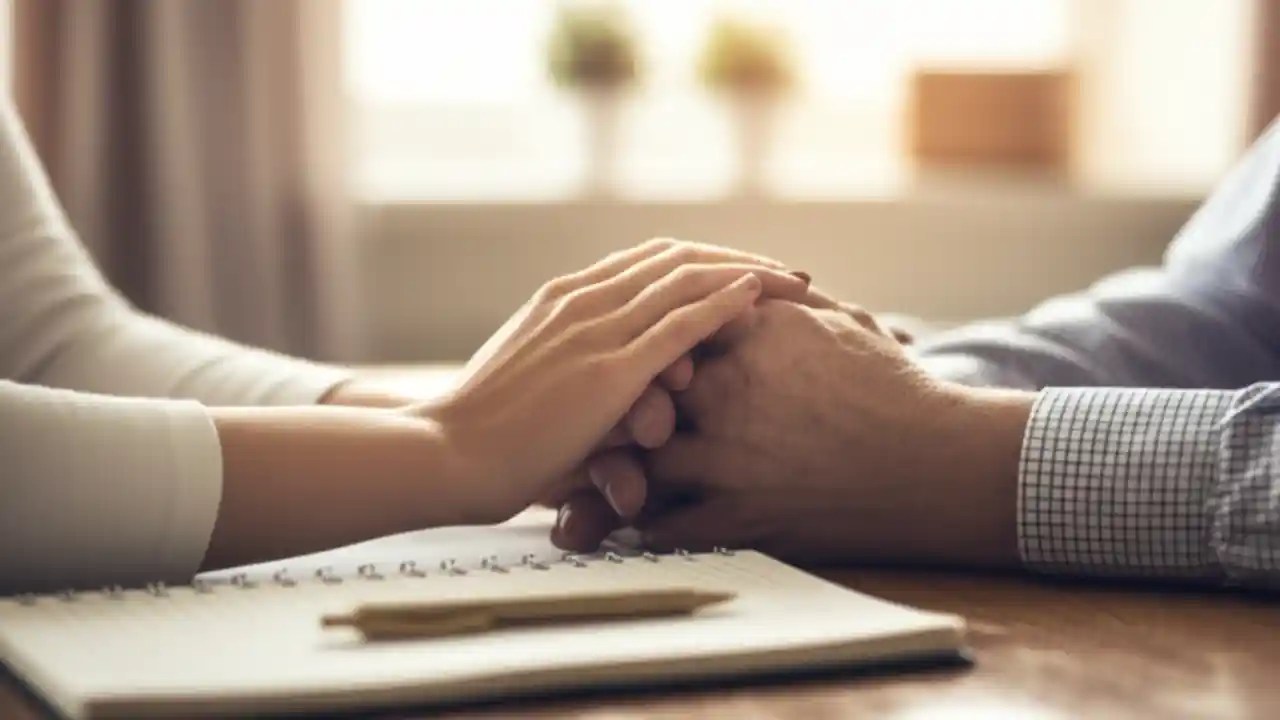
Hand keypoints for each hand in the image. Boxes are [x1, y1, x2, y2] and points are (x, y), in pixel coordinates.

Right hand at [414, 243, 815, 523]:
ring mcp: (595, 331)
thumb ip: (582, 368)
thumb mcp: (539, 382)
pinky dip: (724, 303)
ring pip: (686, 279)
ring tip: (793, 280)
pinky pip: (678, 323)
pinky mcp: (607, 372)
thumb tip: (624, 386)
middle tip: (785, 271)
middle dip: (738, 258)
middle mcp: (581, 299)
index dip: (703, 260)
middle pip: (677, 258)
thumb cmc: (488, 433)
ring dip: (747, 274)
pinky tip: (759, 297)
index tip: (743, 270)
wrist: (446, 453)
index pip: (648, 260)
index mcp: (563, 297)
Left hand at [551, 300, 917, 550]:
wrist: (936, 463)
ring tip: (608, 465)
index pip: (663, 326)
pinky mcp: (739, 516)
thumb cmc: (893, 388)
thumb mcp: (839, 320)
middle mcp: (728, 392)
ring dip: (618, 464)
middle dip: (617, 403)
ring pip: (636, 459)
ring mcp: (728, 458)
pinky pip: (663, 522)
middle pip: (635, 391)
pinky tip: (636, 511)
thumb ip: (779, 302)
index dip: (643, 342)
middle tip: (604, 414)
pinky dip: (642, 518)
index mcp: (747, 335)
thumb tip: (746, 281)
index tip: (637, 356)